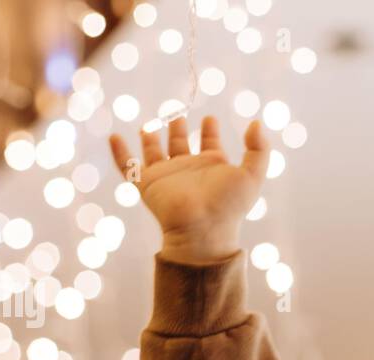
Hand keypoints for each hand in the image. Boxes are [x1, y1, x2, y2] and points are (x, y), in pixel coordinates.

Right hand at [109, 114, 268, 265]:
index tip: (210, 119)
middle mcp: (189, 171)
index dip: (210, 132)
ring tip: (149, 125)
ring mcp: (167, 177)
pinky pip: (129, 166)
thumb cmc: (229, 205)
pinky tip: (114, 137)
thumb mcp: (252, 174)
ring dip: (151, 139)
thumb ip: (259, 149)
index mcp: (212, 168)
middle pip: (181, 146)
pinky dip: (120, 153)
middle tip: (177, 115)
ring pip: (155, 153)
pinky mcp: (148, 185)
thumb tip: (255, 123)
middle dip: (179, 130)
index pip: (210, 145)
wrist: (203, 229)